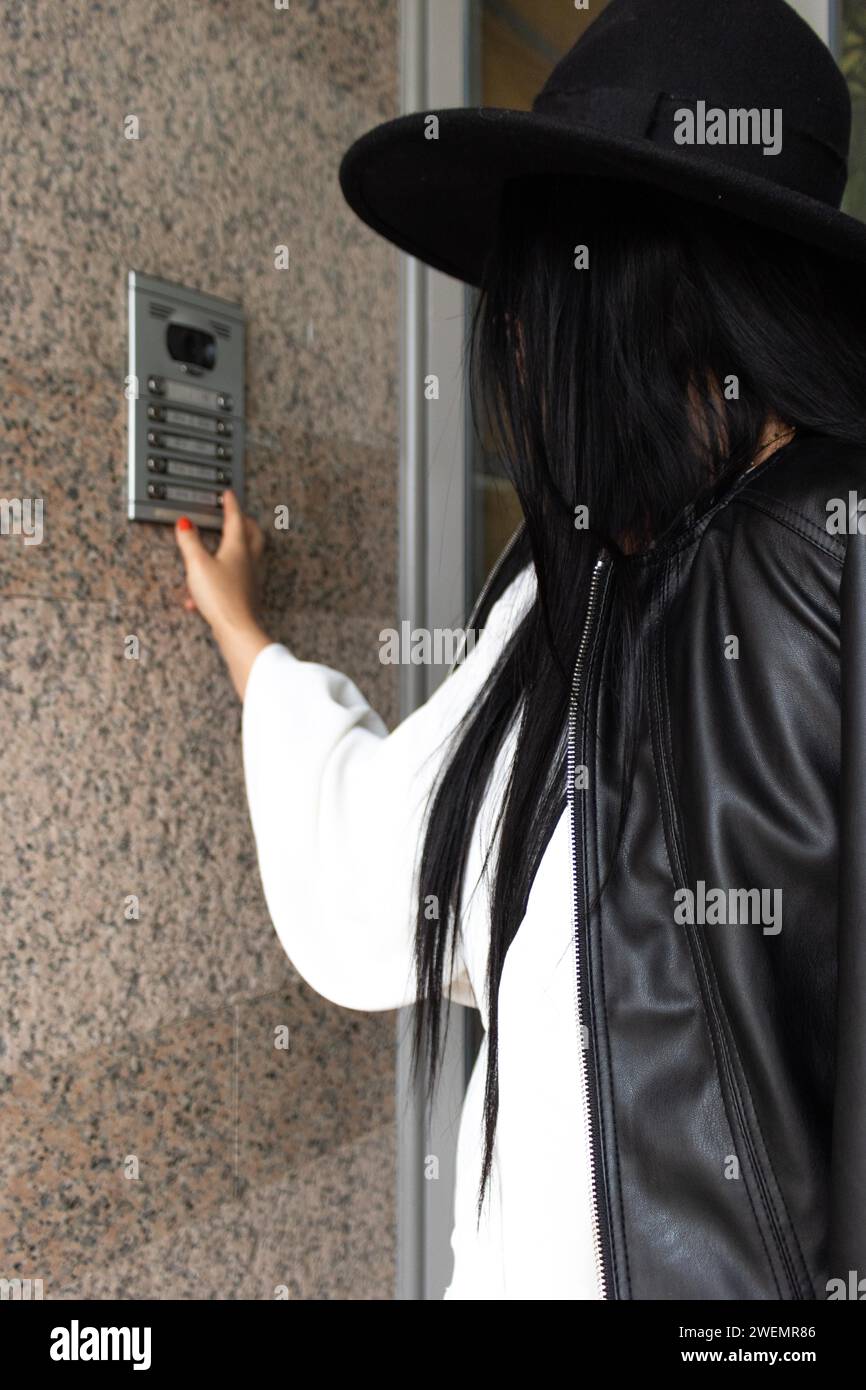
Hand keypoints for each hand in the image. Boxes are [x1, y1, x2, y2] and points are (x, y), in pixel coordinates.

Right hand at [175, 490, 271, 699]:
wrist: (237, 630)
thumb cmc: (222, 598)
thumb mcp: (198, 565)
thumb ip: (189, 542)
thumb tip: (184, 524)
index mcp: (238, 548)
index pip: (235, 519)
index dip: (230, 505)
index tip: (228, 495)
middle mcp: (248, 561)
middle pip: (252, 535)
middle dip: (244, 522)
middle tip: (237, 515)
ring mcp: (250, 579)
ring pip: (247, 556)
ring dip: (237, 547)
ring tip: (225, 545)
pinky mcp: (246, 596)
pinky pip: (236, 579)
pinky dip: (223, 576)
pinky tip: (203, 594)